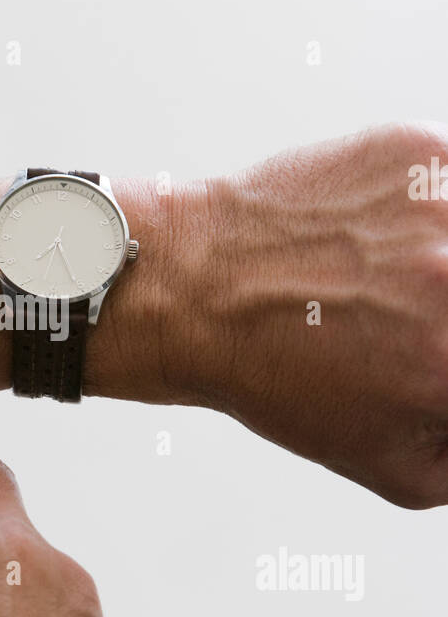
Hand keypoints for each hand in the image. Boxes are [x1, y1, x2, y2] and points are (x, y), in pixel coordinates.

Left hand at [0, 122, 447, 507]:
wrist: (195, 287)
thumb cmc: (282, 379)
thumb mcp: (396, 466)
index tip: (444, 355)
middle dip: (447, 304)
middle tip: (422, 308)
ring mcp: (444, 202)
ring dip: (445, 254)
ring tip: (402, 280)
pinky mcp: (420, 150)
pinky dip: (442, 204)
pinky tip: (398, 232)